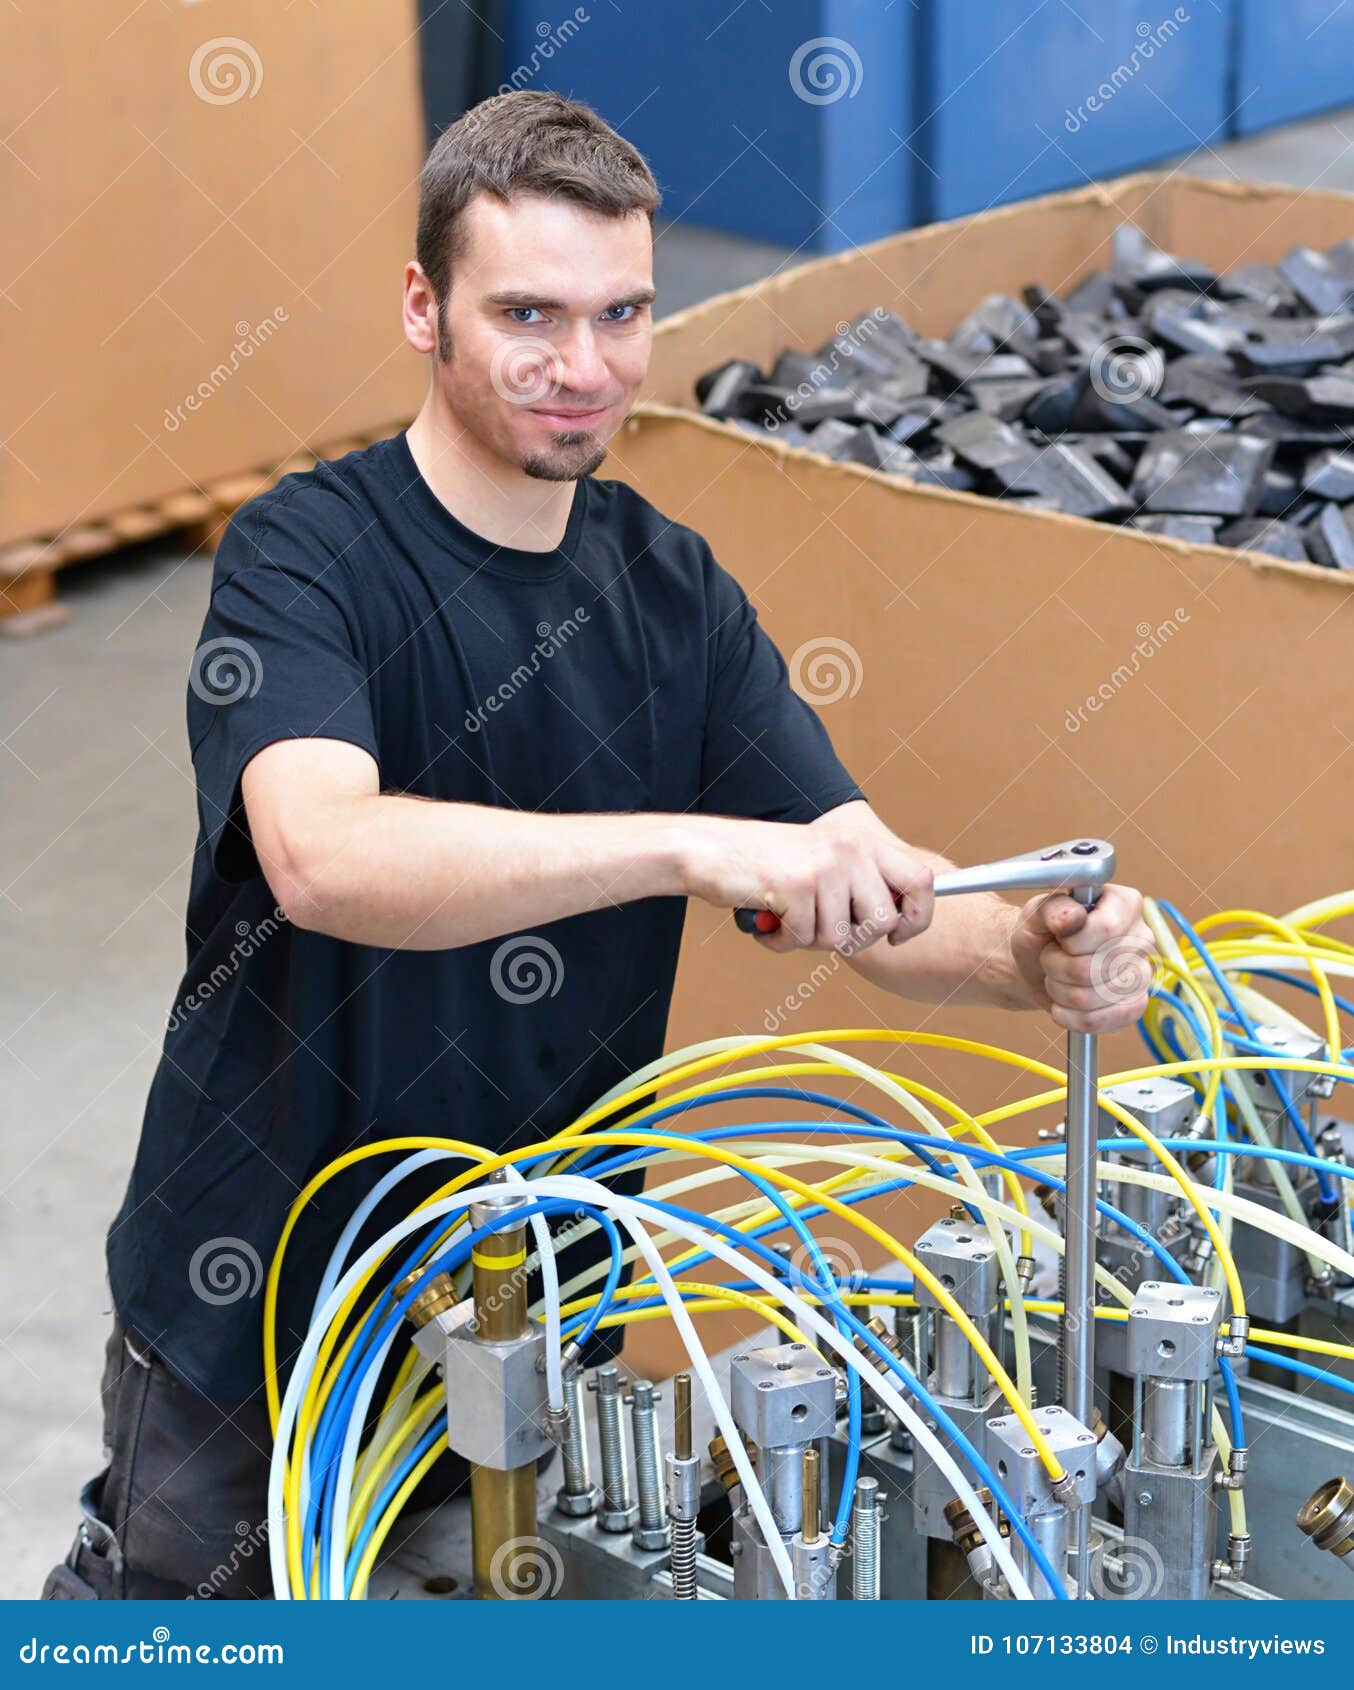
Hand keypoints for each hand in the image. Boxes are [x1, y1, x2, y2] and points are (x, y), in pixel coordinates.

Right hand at [680, 801, 934, 954]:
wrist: (709, 850)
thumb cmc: (765, 864)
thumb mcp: (824, 862)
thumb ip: (861, 883)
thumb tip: (899, 923)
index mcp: (863, 841)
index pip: (924, 880)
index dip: (917, 917)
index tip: (897, 935)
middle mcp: (850, 848)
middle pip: (883, 921)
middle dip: (852, 938)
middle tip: (821, 928)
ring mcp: (824, 866)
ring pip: (840, 936)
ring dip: (808, 939)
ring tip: (786, 917)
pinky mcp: (796, 886)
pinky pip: (804, 939)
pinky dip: (782, 940)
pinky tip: (768, 919)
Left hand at [1008, 882, 1153, 1032]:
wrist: (1037, 965)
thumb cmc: (1041, 933)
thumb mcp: (1036, 913)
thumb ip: (1052, 909)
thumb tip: (1072, 917)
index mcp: (1125, 903)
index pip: (1108, 928)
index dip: (1073, 942)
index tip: (1058, 939)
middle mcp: (1141, 937)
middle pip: (1097, 967)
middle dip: (1058, 968)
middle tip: (1049, 959)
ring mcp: (1142, 973)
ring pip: (1096, 997)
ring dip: (1061, 992)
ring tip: (1054, 978)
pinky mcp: (1135, 1004)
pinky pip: (1107, 1020)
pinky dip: (1073, 1018)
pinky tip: (1061, 1006)